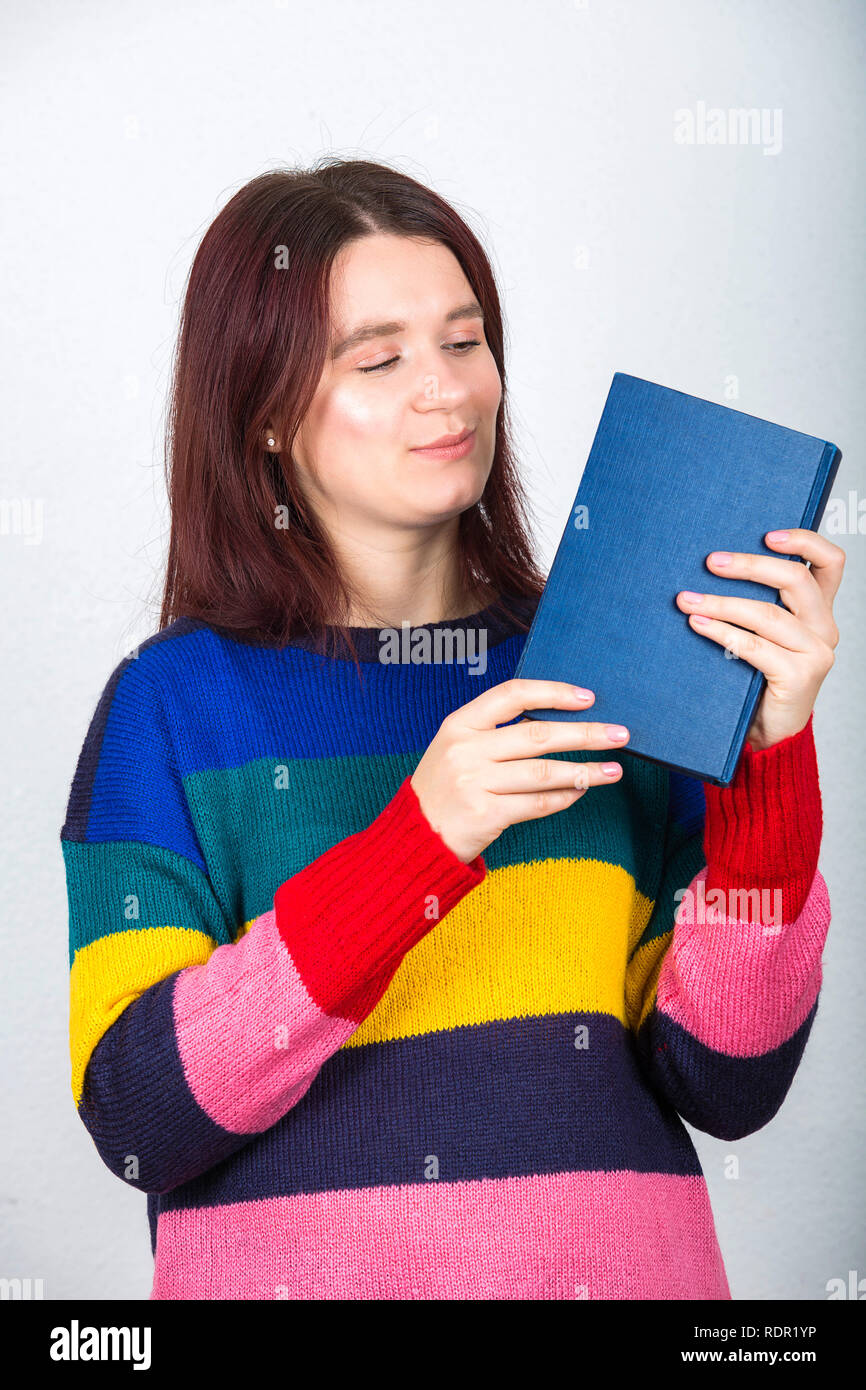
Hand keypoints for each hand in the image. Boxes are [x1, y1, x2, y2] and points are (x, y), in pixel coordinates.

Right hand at [410, 679, 629, 863]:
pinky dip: (564, 797)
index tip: (588, 699)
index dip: (553, 693)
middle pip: (538, 735)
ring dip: (585, 771)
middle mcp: (466, 750)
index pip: (512, 695)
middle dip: (585, 734)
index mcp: (459, 724)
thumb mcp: (454, 748)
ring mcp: (475, 783)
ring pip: (544, 772)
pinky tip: (582, 792)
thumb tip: (557, 723)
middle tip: (619, 734)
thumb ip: (494, 733)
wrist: (413, 837)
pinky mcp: (486, 815)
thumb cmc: (442, 790)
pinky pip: (537, 803)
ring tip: (613, 770)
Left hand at [676, 529, 844, 750]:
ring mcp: (815, 653)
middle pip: (794, 580)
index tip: (767, 535)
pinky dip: (722, 632)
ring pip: (767, 614)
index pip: (830, 562)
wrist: (770, 733)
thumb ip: (758, 604)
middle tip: (710, 561)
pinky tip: (698, 624)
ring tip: (687, 599)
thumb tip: (711, 566)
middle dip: (749, 566)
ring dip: (722, 603)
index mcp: (820, 610)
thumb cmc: (758, 677)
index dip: (804, 542)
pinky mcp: (799, 676)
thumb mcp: (764, 635)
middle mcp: (824, 628)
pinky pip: (754, 646)